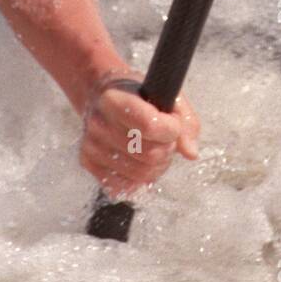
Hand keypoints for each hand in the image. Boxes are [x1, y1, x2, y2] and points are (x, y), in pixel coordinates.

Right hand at [80, 72, 199, 199]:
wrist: (104, 95)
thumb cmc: (140, 95)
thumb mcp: (167, 96)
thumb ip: (186, 121)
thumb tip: (191, 153)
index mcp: (114, 99)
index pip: (150, 126)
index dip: (172, 130)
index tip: (173, 123)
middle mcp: (98, 123)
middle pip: (149, 154)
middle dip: (167, 149)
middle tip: (165, 138)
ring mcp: (91, 146)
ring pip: (140, 174)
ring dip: (157, 165)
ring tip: (154, 148)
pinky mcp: (88, 163)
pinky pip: (124, 186)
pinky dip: (140, 178)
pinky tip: (140, 161)